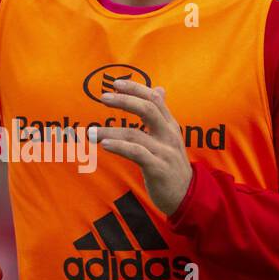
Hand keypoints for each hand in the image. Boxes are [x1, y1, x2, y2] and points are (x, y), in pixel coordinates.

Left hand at [89, 79, 192, 215]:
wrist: (187, 195)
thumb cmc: (172, 164)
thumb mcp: (170, 136)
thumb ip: (162, 114)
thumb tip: (159, 88)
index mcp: (170, 125)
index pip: (154, 99)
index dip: (135, 89)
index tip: (116, 83)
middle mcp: (168, 135)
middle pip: (148, 109)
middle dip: (124, 101)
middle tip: (103, 97)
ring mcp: (164, 151)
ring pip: (135, 134)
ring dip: (110, 131)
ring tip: (90, 132)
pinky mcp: (158, 168)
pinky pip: (136, 153)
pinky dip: (119, 147)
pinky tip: (104, 145)